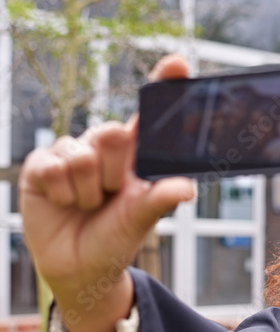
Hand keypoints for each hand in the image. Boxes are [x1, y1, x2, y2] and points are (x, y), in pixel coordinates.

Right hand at [19, 55, 194, 331]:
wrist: (80, 268)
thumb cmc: (115, 240)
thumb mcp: (140, 221)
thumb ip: (158, 199)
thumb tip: (185, 189)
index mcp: (136, 156)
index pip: (148, 115)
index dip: (162, 86)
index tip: (178, 63)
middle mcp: (104, 148)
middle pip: (111, 134)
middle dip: (114, 172)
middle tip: (111, 196)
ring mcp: (72, 154)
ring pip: (82, 156)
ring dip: (87, 191)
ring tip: (88, 205)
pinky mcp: (42, 166)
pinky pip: (54, 167)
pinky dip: (62, 193)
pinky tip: (63, 202)